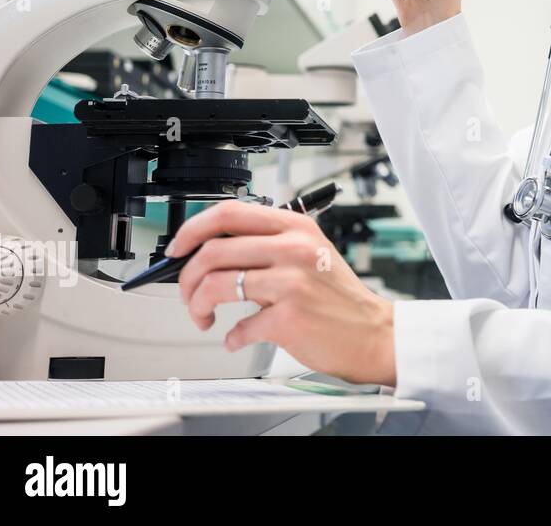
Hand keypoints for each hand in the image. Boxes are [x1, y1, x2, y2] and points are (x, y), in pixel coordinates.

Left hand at [166, 201, 396, 386]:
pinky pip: (238, 327)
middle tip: (189, 294)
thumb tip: (210, 252)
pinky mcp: (288, 318)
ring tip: (204, 317)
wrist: (371, 333)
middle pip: (213, 251)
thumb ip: (267, 244)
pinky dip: (230, 337)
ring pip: (215, 285)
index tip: (178, 248)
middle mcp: (294, 249)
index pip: (230, 213)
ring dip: (197, 307)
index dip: (192, 229)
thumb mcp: (309, 252)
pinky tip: (237, 338)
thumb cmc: (337, 296)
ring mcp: (291, 282)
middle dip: (186, 278)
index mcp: (295, 227)